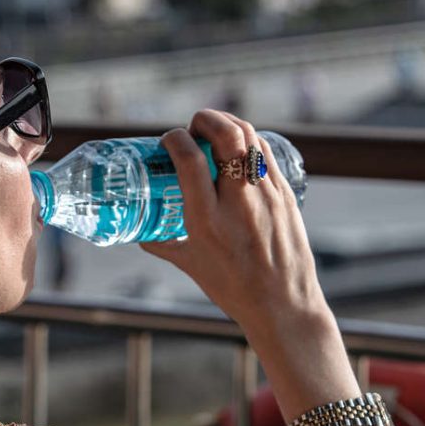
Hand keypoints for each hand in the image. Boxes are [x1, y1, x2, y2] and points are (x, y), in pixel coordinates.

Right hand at [141, 111, 374, 425]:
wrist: (283, 305)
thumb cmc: (233, 289)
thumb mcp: (190, 264)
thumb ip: (163, 243)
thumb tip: (140, 232)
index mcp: (207, 219)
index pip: (189, 158)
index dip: (174, 138)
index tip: (168, 140)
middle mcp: (238, 201)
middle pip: (226, 135)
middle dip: (205, 119)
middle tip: (193, 127)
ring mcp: (266, 194)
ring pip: (250, 136)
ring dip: (228, 124)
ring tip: (214, 132)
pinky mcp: (285, 194)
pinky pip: (266, 152)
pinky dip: (248, 140)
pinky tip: (238, 148)